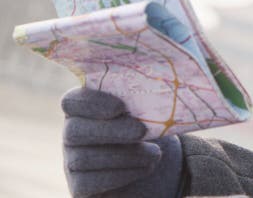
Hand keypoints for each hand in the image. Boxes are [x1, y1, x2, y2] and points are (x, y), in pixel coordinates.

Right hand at [61, 87, 182, 197]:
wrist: (161, 170)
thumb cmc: (154, 131)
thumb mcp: (152, 111)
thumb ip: (146, 96)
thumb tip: (160, 83)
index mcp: (88, 108)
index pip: (72, 102)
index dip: (92, 103)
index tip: (121, 107)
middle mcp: (73, 133)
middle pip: (73, 131)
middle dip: (111, 131)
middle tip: (142, 131)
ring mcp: (72, 162)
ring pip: (82, 159)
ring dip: (124, 155)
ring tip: (155, 153)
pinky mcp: (80, 187)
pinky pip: (89, 183)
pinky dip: (122, 174)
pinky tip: (146, 167)